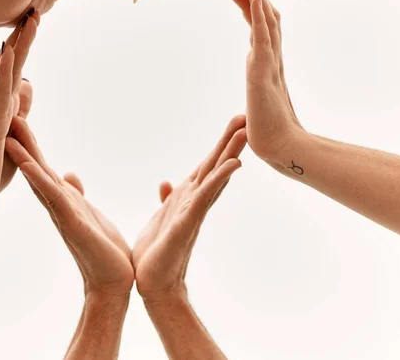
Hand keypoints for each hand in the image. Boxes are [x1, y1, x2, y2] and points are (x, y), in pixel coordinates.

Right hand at [0, 10, 39, 210]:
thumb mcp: (14, 130)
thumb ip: (19, 108)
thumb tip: (28, 85)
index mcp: (0, 103)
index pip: (14, 68)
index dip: (24, 45)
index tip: (35, 21)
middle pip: (10, 62)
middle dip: (22, 35)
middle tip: (34, 7)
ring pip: (7, 70)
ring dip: (18, 43)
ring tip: (29, 18)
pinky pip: (0, 92)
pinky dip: (5, 70)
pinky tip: (9, 51)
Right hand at [5, 119, 133, 296]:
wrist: (113, 280)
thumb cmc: (102, 247)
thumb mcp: (87, 212)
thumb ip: (75, 194)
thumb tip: (69, 176)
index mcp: (62, 200)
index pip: (42, 167)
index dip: (30, 144)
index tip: (18, 120)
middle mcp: (57, 204)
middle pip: (35, 168)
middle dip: (22, 143)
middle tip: (7, 116)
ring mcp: (61, 213)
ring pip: (38, 180)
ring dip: (24, 157)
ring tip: (9, 136)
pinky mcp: (71, 223)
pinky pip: (53, 197)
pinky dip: (40, 179)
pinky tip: (29, 164)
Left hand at [132, 116, 246, 300]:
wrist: (152, 284)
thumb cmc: (157, 252)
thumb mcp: (161, 218)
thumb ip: (168, 199)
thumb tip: (166, 183)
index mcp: (188, 197)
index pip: (208, 165)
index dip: (221, 144)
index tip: (236, 124)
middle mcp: (196, 201)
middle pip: (216, 165)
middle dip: (230, 140)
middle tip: (247, 116)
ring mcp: (194, 211)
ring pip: (215, 176)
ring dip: (229, 153)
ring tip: (244, 132)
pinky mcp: (187, 223)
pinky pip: (205, 197)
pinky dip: (218, 179)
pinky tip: (233, 165)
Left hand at [229, 0, 303, 165]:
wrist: (279, 145)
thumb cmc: (268, 128)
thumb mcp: (258, 101)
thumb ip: (257, 90)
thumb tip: (250, 92)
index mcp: (268, 63)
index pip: (260, 27)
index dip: (251, 6)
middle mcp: (272, 57)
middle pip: (264, 17)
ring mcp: (270, 62)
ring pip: (265, 21)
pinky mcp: (265, 69)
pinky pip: (262, 36)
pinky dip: (258, 15)